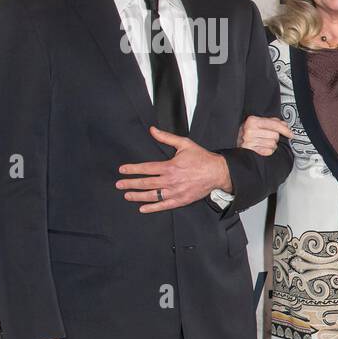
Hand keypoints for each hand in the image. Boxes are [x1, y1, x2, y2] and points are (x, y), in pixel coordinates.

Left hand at [116, 127, 231, 211]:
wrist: (218, 172)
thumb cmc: (202, 158)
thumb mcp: (184, 144)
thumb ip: (166, 137)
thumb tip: (152, 130)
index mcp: (170, 166)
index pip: (146, 169)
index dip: (133, 169)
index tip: (122, 170)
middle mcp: (171, 180)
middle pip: (146, 183)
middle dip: (130, 184)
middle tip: (119, 184)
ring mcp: (176, 192)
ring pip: (153, 195)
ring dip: (138, 196)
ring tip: (127, 195)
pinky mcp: (182, 200)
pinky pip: (164, 205)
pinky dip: (153, 208)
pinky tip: (142, 208)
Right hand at [238, 115, 293, 155]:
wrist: (234, 140)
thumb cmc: (248, 131)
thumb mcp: (258, 122)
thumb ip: (273, 122)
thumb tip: (285, 125)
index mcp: (252, 121)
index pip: (274, 125)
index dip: (285, 130)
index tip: (291, 134)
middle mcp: (249, 130)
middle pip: (275, 136)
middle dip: (274, 137)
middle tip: (268, 137)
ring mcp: (248, 141)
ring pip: (272, 144)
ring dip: (271, 145)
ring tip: (263, 142)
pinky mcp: (250, 150)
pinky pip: (268, 152)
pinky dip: (268, 151)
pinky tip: (262, 147)